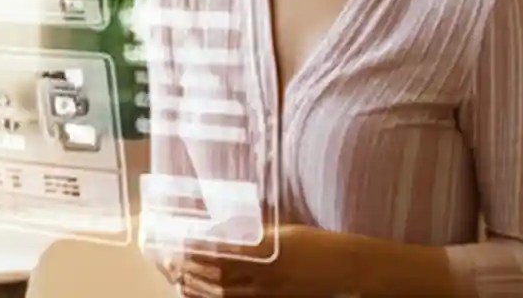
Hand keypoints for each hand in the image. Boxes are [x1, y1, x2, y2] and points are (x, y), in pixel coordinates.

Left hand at [176, 226, 334, 296]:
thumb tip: (228, 231)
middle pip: (219, 276)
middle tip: (174, 264)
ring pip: (226, 295)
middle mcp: (266, 274)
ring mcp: (270, 294)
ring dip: (200, 289)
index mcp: (268, 251)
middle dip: (193, 270)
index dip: (199, 249)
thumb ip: (256, 235)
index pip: (224, 251)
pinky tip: (207, 296)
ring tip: (182, 283)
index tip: (182, 244)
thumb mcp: (285, 232)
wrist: (347, 269)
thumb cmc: (318, 244)